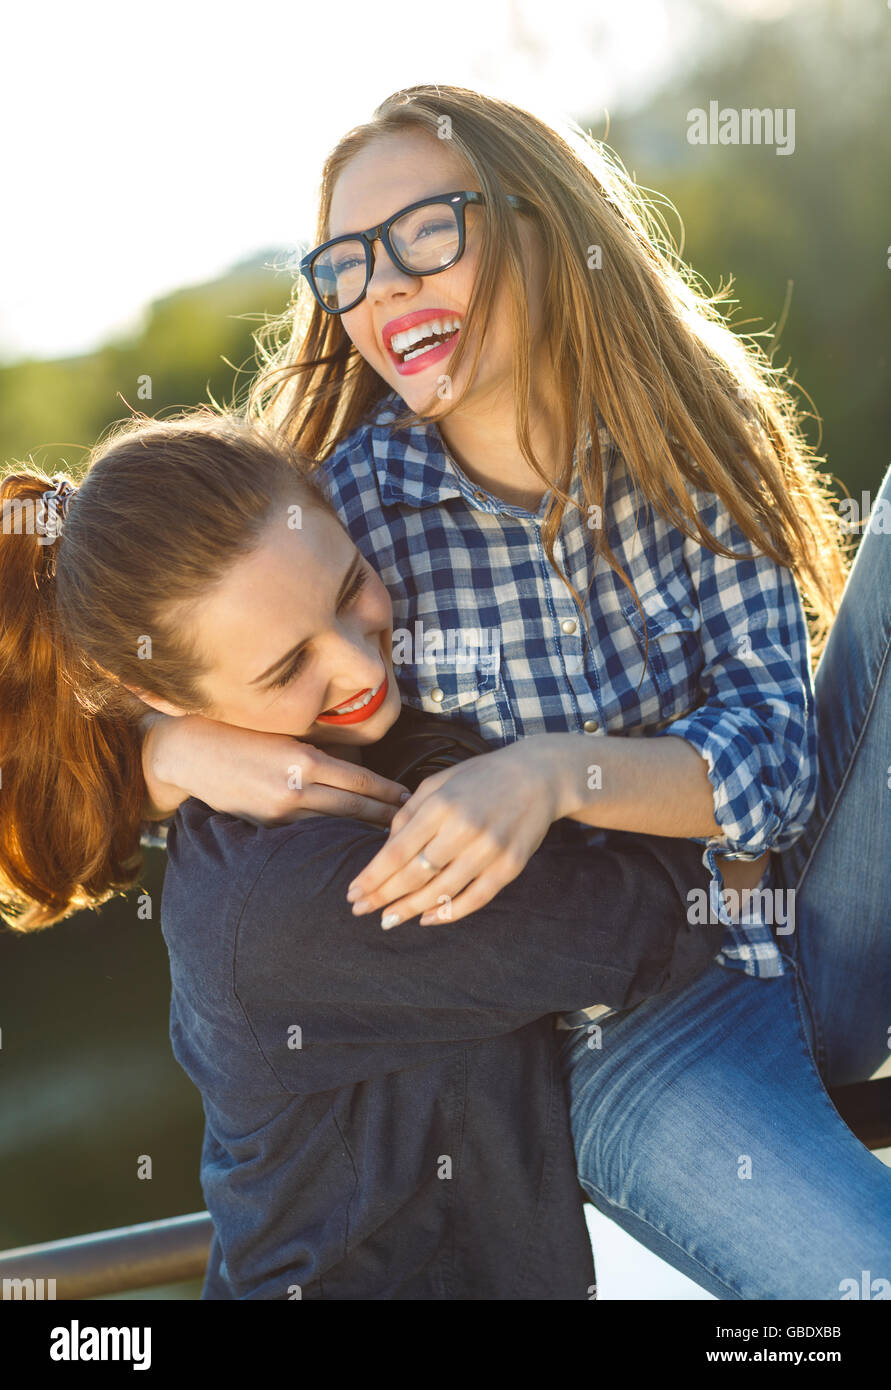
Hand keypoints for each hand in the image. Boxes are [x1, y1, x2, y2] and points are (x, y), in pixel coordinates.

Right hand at [142, 713, 409, 827]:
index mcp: (305, 759)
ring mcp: (280, 811)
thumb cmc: (239, 734)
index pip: (360, 780)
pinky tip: (344, 846)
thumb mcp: (283, 734)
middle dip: (384, 817)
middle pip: (354, 807)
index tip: (409, 799)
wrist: (191, 752)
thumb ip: (316, 752)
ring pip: (333, 825)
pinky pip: (306, 834)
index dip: (388, 792)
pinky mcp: (266, 826)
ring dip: (360, 832)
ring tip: (387, 840)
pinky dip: (328, 838)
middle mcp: (297, 787)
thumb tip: (352, 765)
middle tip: (411, 824)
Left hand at [345, 735, 575, 926]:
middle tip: (361, 911)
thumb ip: (408, 813)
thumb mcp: (438, 782)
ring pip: (442, 891)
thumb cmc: (480, 778)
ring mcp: (489, 849)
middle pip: (414, 874)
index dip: (372, 877)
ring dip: (410, 909)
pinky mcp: (510, 865)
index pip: (396, 851)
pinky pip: (476, 898)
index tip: (353, 893)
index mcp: (440, 805)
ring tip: (388, 920)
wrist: (539, 776)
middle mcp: (463, 828)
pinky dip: (450, 913)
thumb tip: (385, 848)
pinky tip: (428, 919)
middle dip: (383, 896)